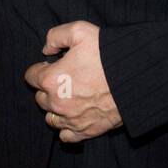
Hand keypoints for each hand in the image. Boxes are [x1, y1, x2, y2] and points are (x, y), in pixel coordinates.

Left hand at [24, 20, 122, 142]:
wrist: (136, 77)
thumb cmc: (108, 53)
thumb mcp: (80, 31)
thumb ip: (56, 36)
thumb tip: (46, 49)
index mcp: (51, 79)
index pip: (31, 76)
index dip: (40, 69)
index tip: (52, 66)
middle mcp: (57, 102)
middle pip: (40, 98)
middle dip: (48, 89)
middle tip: (64, 80)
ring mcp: (71, 119)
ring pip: (50, 118)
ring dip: (56, 108)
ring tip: (69, 98)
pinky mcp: (86, 131)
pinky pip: (65, 136)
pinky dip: (67, 128)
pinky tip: (74, 117)